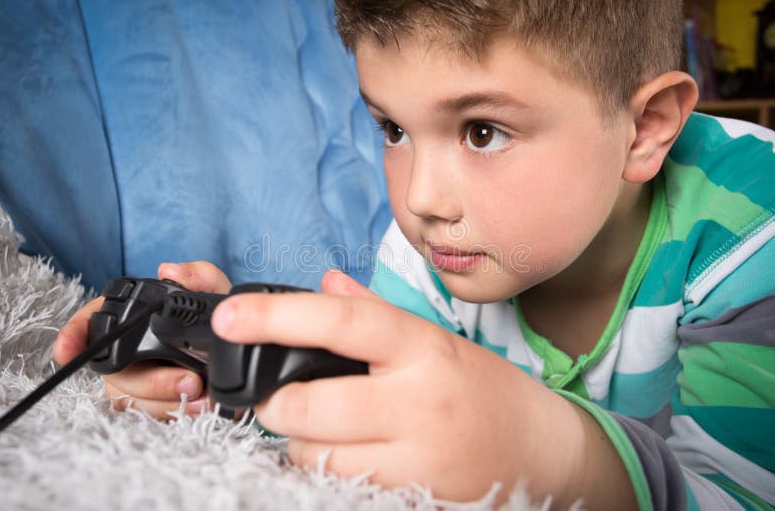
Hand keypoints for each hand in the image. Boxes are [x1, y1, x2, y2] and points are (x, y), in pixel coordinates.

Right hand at [53, 261, 231, 418]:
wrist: (242, 353)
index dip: (74, 335)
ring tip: (203, 395)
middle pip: (116, 373)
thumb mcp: (217, 294)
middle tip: (191, 380)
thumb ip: (201, 276)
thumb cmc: (220, 320)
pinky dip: (175, 413)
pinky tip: (201, 407)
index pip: (92, 322)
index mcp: (135, 318)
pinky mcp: (155, 406)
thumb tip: (170, 270)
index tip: (67, 351)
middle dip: (151, 382)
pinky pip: (150, 417)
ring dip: (166, 402)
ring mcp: (138, 382)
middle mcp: (128, 351)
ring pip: (132, 400)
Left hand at [210, 270, 628, 504]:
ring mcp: (418, 455)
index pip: (341, 321)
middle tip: (276, 397)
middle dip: (275, 403)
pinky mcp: (415, 495)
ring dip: (301, 443)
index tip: (231, 318)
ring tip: (319, 429)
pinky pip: (344, 487)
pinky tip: (345, 455)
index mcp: (422, 347)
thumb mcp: (436, 339)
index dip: (277, 317)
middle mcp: (419, 400)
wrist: (543, 450)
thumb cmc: (484, 388)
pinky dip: (329, 471)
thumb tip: (325, 284)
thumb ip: (376, 311)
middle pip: (311, 404)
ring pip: (319, 455)